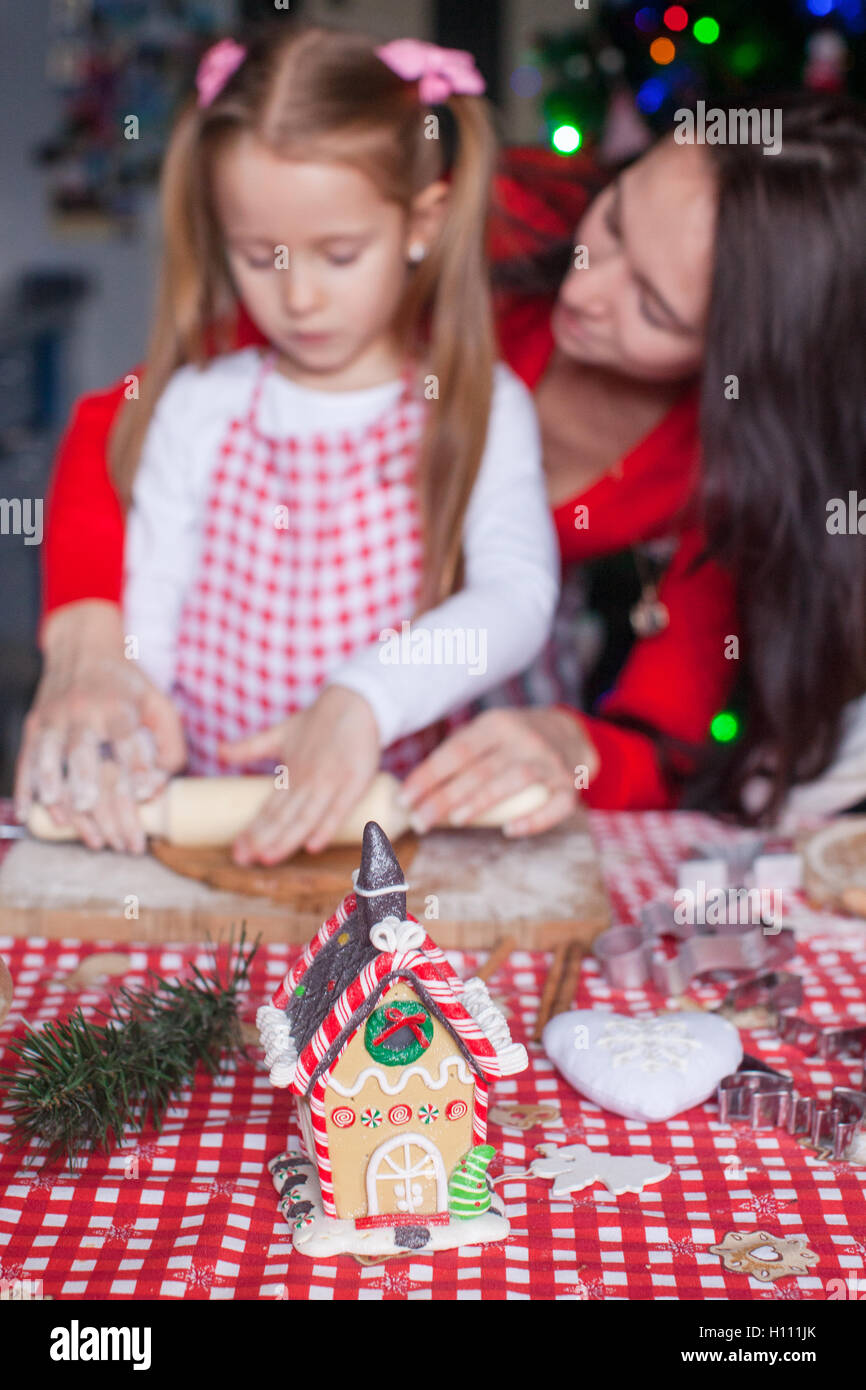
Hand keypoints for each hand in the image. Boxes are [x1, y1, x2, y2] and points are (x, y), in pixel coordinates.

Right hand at [14, 602, 186, 852]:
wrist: (83, 647)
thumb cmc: (127, 685)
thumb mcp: (158, 704)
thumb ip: (169, 742)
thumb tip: (158, 785)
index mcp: (117, 706)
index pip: (127, 743)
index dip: (136, 771)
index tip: (144, 796)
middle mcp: (83, 712)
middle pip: (85, 756)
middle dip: (92, 790)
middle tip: (103, 823)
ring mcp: (54, 719)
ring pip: (50, 759)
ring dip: (57, 792)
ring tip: (67, 824)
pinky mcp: (34, 725)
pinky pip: (26, 759)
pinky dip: (25, 788)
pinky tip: (29, 814)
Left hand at [221, 685, 380, 863]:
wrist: (354, 702)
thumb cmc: (318, 721)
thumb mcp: (280, 733)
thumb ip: (251, 747)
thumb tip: (218, 750)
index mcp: (290, 772)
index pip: (267, 807)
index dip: (252, 829)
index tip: (236, 849)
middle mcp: (307, 780)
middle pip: (282, 816)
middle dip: (262, 840)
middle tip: (242, 859)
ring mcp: (330, 782)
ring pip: (305, 817)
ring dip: (286, 839)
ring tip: (268, 858)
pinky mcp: (354, 782)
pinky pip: (339, 810)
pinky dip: (326, 828)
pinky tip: (313, 846)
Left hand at [399, 707, 599, 836]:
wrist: (571, 733)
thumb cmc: (515, 739)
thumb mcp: (489, 731)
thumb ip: (459, 753)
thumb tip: (415, 788)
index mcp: (497, 724)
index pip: (457, 751)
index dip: (428, 775)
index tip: (404, 798)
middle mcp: (524, 740)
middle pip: (480, 770)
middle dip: (445, 798)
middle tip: (419, 821)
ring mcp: (550, 762)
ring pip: (514, 781)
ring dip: (483, 802)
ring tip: (456, 821)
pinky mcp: (569, 785)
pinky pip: (554, 805)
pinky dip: (534, 819)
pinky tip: (510, 830)